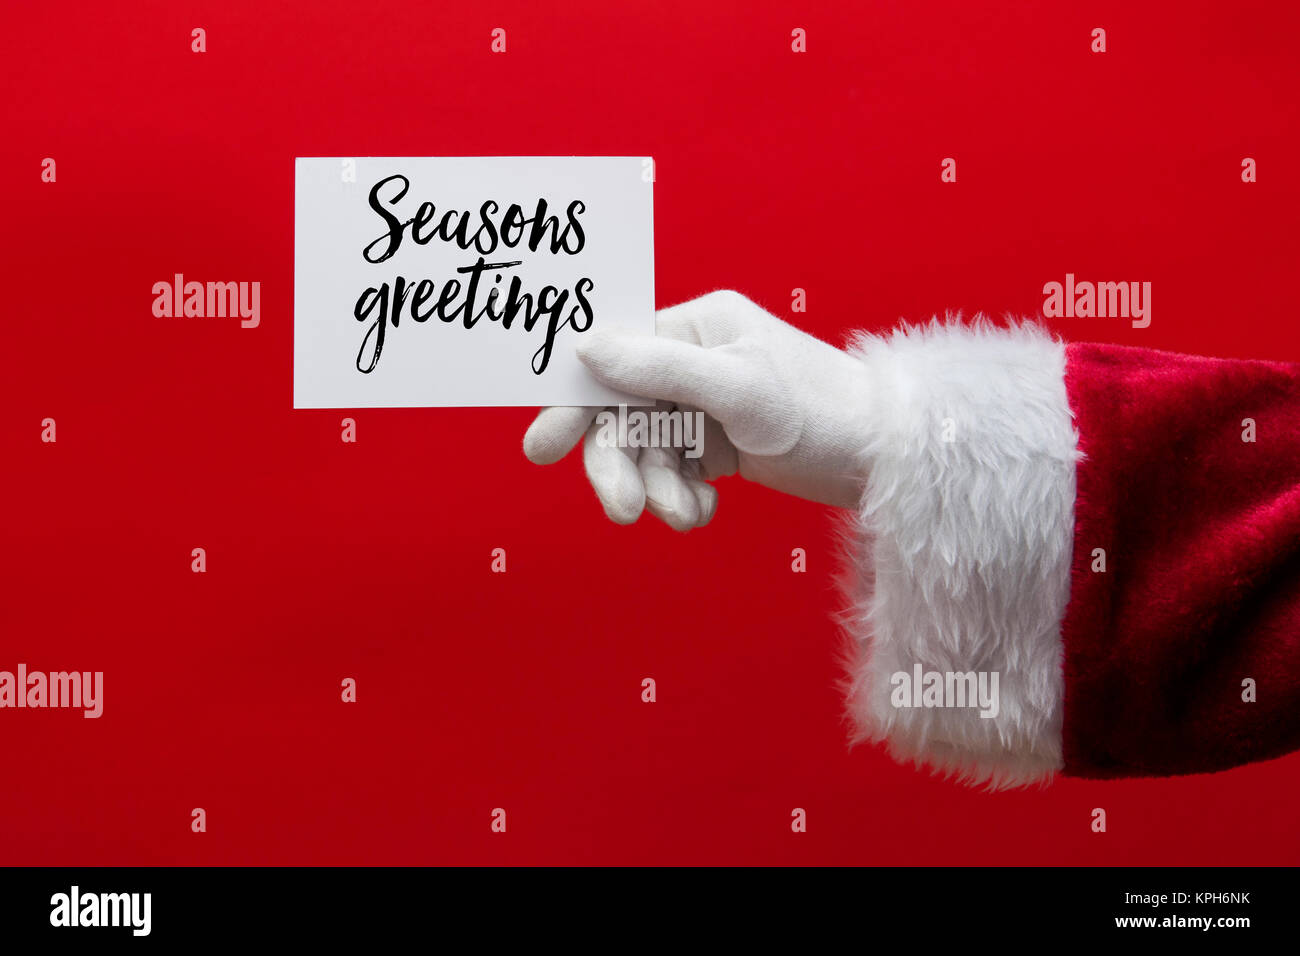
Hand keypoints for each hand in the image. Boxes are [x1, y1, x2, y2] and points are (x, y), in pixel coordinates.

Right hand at [523, 290, 874, 529]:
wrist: (884, 459)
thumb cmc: (822, 409)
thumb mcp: (740, 387)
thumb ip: (661, 369)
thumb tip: (586, 347)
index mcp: (696, 329)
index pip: (614, 360)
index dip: (577, 403)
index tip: (543, 447)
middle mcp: (694, 362)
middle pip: (624, 414)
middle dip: (620, 463)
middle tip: (623, 509)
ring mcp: (704, 405)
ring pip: (648, 451)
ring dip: (658, 488)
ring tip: (685, 515)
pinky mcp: (718, 444)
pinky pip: (676, 472)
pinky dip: (682, 495)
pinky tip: (703, 509)